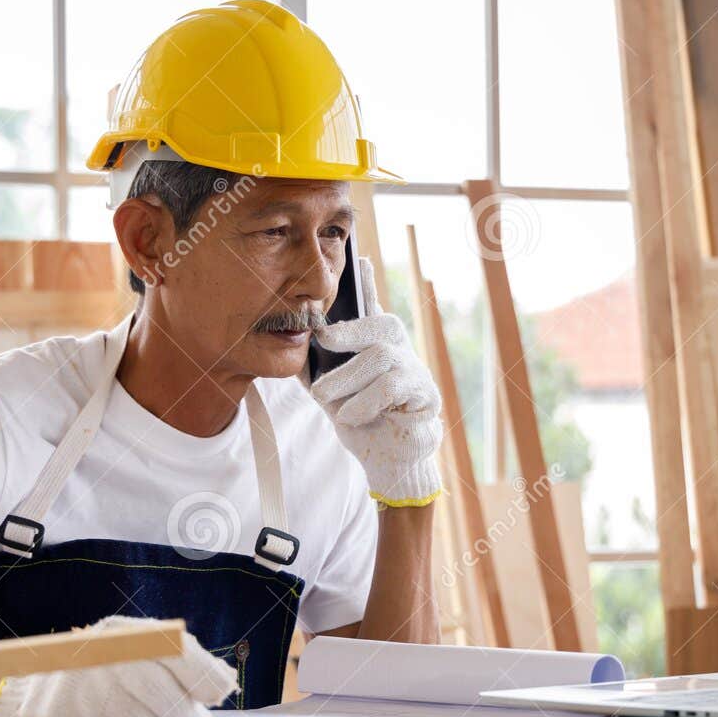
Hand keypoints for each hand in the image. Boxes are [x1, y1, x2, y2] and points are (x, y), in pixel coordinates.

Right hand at [0, 617, 236, 716]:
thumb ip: (192, 665)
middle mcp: (106, 655)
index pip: (179, 652)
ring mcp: (83, 687)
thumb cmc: (122, 672)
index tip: (217, 695)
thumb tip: (226, 683)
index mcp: (134, 634)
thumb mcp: (153, 655)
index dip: (205, 677)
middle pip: (165, 700)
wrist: (54, 685)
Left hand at [310, 257, 443, 506]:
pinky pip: (391, 387)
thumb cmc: (361, 419)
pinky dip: (363, 402)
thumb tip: (292, 345)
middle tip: (323, 338)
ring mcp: (415, 370)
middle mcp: (399, 350)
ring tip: (327, 398)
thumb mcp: (329, 392)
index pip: (373, 308)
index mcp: (376, 345)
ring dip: (346, 379)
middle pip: (380, 324)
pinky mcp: (425, 394)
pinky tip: (351, 415)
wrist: (386, 459)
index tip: (358, 257)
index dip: (367, 284)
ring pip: (380, 358)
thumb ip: (314, 368)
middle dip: (350, 330)